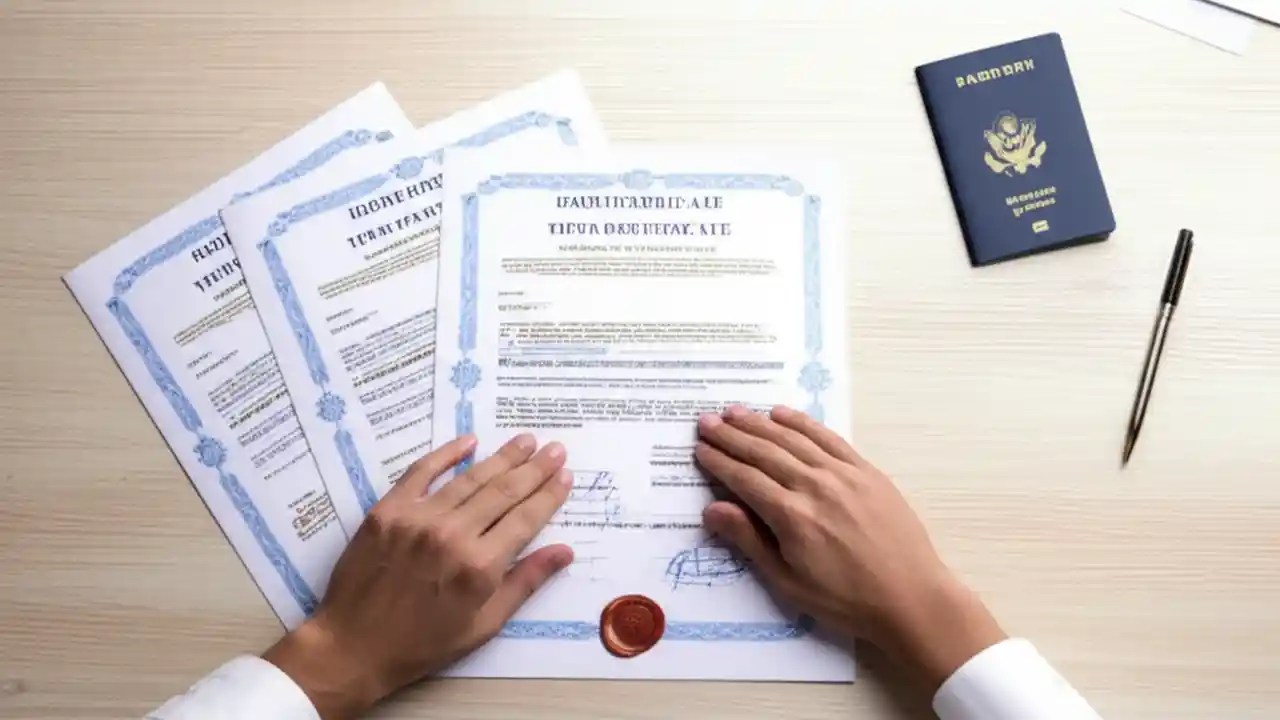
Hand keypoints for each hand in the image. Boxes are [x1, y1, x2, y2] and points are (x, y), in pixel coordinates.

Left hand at [263, 434, 573, 719]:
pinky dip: (446, 454)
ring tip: (525, 441)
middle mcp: (452, 535)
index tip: (565, 475)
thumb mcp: (483, 625)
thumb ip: (524, 583)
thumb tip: (564, 551)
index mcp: (480, 567)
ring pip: (470, 479)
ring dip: (501, 457)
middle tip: (554, 448)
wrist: (352, 646)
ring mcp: (417, 519)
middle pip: (503, 492)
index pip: (525, 519)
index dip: (549, 495)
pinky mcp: (387, 511)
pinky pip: (421, 472)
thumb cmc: (422, 644)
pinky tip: (469, 441)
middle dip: (533, 469)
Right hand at [696, 405, 1005, 688]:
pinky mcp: (866, 471)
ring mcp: (843, 475)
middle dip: (731, 435)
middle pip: (764, 452)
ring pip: (792, 439)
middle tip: (707, 421)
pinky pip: (828, 438)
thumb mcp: (788, 582)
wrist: (910, 597)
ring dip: (760, 423)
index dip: (719, 461)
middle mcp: (815, 486)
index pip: (744, 479)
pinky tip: (782, 414)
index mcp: (792, 516)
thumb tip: (712, 509)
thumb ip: (749, 541)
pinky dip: (802, 423)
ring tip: (735, 411)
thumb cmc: (845, 599)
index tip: (699, 447)